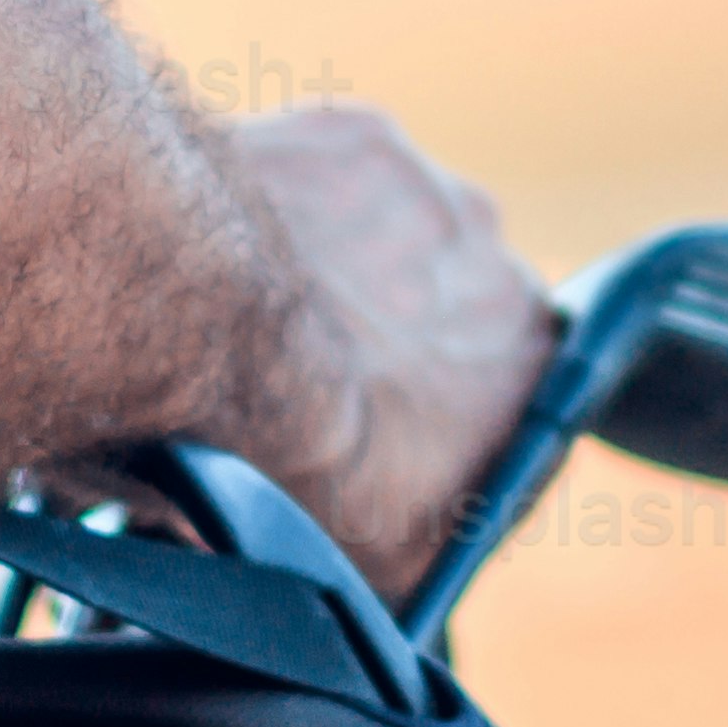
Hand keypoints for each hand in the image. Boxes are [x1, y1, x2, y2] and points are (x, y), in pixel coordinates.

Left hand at [221, 103, 552, 601]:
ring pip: (379, 242)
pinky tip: (218, 251)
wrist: (195, 328)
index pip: (493, 409)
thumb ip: (412, 554)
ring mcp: (434, 198)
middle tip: (282, 384)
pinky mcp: (358, 136)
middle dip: (375, 345)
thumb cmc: (282, 456)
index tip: (353, 447)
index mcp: (532, 377)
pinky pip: (323, 173)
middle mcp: (506, 276)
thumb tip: (383, 590)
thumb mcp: (368, 562)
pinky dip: (282, 204)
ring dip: (329, 271)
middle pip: (440, 317)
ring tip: (237, 318)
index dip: (416, 431)